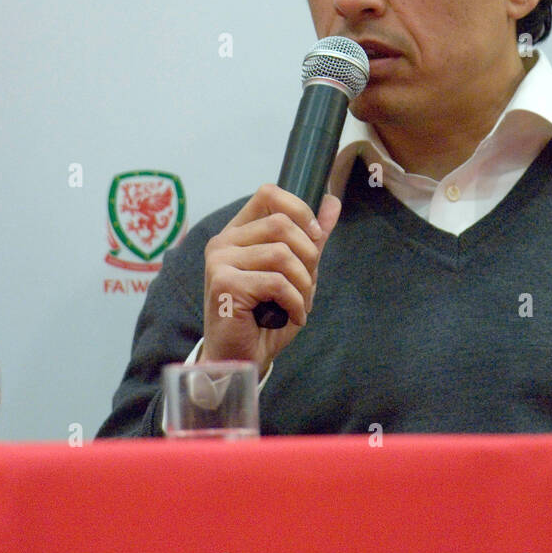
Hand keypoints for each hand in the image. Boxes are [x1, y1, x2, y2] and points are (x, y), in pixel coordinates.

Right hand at [201, 185, 340, 376]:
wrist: (243, 359)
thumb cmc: (265, 317)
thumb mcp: (296, 272)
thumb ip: (310, 238)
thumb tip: (332, 202)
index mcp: (238, 232)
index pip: (268, 193)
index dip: (299, 210)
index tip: (314, 237)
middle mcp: (223, 241)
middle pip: (281, 224)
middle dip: (308, 256)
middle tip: (307, 284)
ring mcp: (220, 261)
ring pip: (281, 254)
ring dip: (303, 283)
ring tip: (299, 303)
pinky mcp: (225, 284)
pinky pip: (276, 282)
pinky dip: (294, 302)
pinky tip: (291, 317)